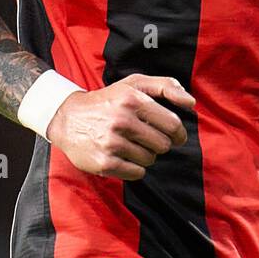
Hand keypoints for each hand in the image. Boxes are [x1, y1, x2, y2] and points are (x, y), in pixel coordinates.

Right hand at [47, 73, 195, 179]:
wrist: (67, 118)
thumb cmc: (107, 100)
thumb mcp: (134, 84)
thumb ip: (165, 86)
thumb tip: (191, 103)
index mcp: (132, 99)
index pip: (173, 124)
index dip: (179, 133)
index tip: (176, 136)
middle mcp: (122, 120)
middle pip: (163, 144)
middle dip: (160, 144)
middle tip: (147, 139)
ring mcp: (112, 143)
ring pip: (150, 159)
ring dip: (146, 155)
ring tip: (131, 145)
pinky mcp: (104, 163)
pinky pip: (137, 173)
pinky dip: (135, 168)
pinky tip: (123, 157)